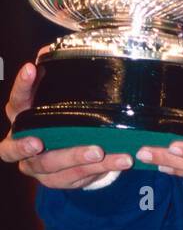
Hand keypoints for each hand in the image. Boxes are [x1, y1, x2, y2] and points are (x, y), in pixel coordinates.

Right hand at [0, 61, 133, 187]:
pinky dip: (100, 168)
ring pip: (51, 166)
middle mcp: (23, 142)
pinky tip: (118, 160)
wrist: (66, 152)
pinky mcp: (58, 180)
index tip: (31, 69)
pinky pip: (77, 176)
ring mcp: (37, 166)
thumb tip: (55, 48)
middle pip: (19, 145)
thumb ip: (57, 76)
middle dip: (28, 145)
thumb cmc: (60, 117)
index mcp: (22, 117)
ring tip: (100, 150)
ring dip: (76, 158)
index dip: (22, 86)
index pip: (16, 100)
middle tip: (40, 142)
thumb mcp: (58, 98)